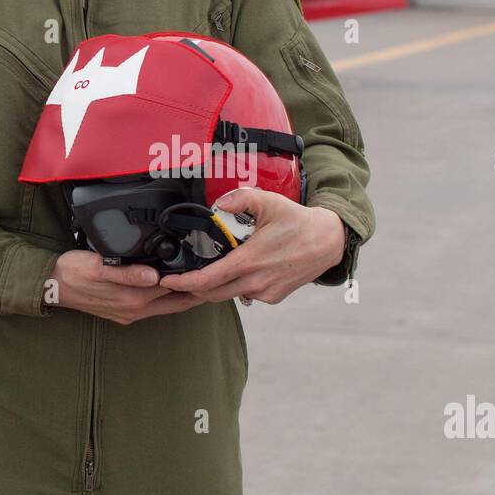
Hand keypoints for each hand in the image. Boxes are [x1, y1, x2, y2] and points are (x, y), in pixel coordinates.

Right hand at [44, 250, 204, 325]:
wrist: (51, 285)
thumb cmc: (74, 272)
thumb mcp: (99, 268)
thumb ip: (127, 273)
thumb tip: (153, 276)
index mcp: (134, 299)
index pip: (176, 295)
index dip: (197, 285)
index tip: (215, 274)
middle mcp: (135, 310)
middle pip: (177, 303)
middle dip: (198, 292)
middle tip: (218, 278)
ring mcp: (129, 313)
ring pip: (166, 305)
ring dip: (183, 295)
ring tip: (201, 280)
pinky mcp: (122, 311)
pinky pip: (153, 306)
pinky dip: (167, 297)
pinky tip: (170, 285)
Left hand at [160, 188, 345, 303]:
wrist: (328, 241)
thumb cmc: (298, 221)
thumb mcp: (268, 201)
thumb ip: (240, 198)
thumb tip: (219, 203)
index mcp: (248, 261)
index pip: (206, 280)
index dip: (182, 282)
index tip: (167, 280)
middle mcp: (255, 281)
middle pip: (211, 294)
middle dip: (192, 288)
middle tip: (179, 278)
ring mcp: (265, 292)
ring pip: (227, 296)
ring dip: (213, 288)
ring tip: (203, 275)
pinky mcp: (274, 296)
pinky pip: (245, 295)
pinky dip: (235, 287)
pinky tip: (237, 273)